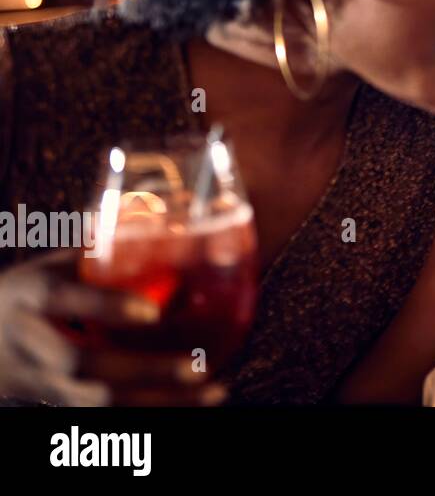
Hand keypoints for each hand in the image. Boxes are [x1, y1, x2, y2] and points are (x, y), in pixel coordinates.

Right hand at [0, 251, 225, 405]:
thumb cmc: (19, 298)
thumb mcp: (45, 268)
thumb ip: (94, 253)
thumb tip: (156, 222)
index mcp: (30, 295)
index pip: (64, 298)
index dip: (107, 306)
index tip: (152, 311)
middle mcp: (32, 343)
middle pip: (85, 364)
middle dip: (145, 370)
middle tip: (197, 367)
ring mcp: (40, 380)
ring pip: (97, 401)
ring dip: (158, 402)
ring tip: (212, 392)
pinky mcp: (54, 403)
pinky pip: (102, 415)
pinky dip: (150, 411)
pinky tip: (193, 403)